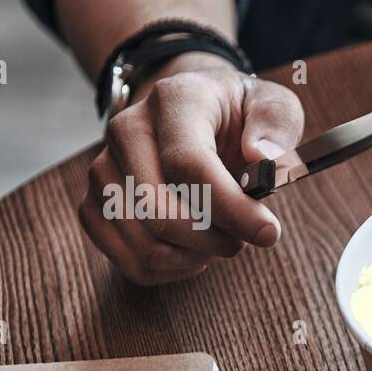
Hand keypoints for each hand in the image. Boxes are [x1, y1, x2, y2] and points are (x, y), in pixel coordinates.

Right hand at [79, 55, 303, 284]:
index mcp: (174, 100)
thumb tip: (262, 157)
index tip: (267, 232)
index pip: (187, 163)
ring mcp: (104, 169)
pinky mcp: (94, 206)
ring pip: (144, 243)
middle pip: (158, 210)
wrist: (199, 116)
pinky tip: (194, 251)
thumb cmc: (240, 117)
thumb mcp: (273, 106)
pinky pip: (130, 261)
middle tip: (244, 237)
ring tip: (220, 239)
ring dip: (195, 256)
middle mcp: (127, 130)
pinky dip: (171, 270)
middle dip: (212, 239)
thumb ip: (276, 125)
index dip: (230, 207)